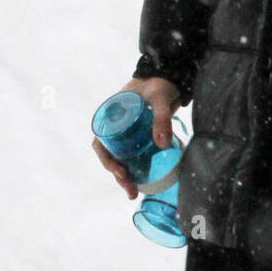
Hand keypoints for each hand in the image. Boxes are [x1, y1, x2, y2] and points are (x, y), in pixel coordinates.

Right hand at [92, 77, 179, 200]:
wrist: (171, 77)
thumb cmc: (159, 84)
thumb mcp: (159, 98)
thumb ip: (161, 118)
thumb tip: (162, 145)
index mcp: (110, 117)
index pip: (100, 144)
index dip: (107, 161)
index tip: (121, 172)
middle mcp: (116, 128)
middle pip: (111, 156)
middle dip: (118, 176)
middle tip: (131, 190)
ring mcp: (128, 134)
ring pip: (122, 159)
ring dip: (126, 177)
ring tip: (134, 193)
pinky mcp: (140, 137)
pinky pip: (134, 156)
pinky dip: (137, 169)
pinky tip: (143, 182)